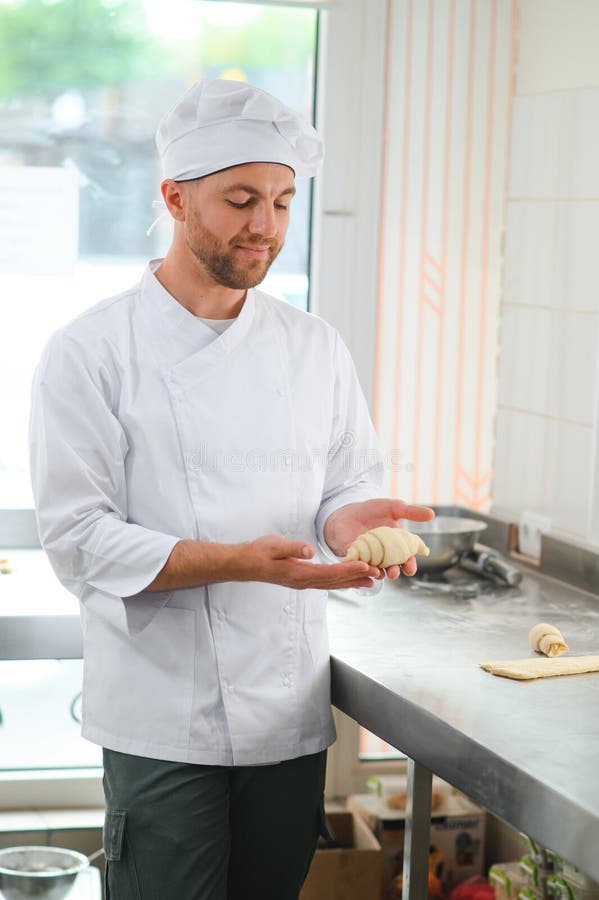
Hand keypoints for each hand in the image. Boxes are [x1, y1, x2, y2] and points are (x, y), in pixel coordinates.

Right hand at [240, 534, 382, 589]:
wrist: (246, 564)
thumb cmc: (259, 552)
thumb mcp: (274, 545)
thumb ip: (293, 548)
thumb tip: (309, 550)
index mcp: (298, 573)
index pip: (329, 573)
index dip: (348, 570)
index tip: (365, 566)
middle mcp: (303, 581)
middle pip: (335, 581)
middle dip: (357, 578)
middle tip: (378, 574)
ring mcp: (303, 583)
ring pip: (333, 584)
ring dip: (352, 582)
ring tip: (372, 580)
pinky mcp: (302, 580)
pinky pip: (326, 583)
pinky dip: (341, 582)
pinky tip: (351, 580)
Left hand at [323, 498, 434, 578]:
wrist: (347, 512)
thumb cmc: (373, 511)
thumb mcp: (393, 508)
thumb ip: (411, 512)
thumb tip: (432, 514)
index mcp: (397, 547)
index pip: (407, 560)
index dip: (410, 566)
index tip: (410, 568)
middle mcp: (384, 556)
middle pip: (393, 569)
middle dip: (394, 572)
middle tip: (393, 573)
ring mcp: (369, 558)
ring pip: (376, 571)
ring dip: (379, 573)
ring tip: (379, 573)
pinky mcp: (353, 558)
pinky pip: (358, 566)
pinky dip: (361, 568)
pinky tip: (363, 566)